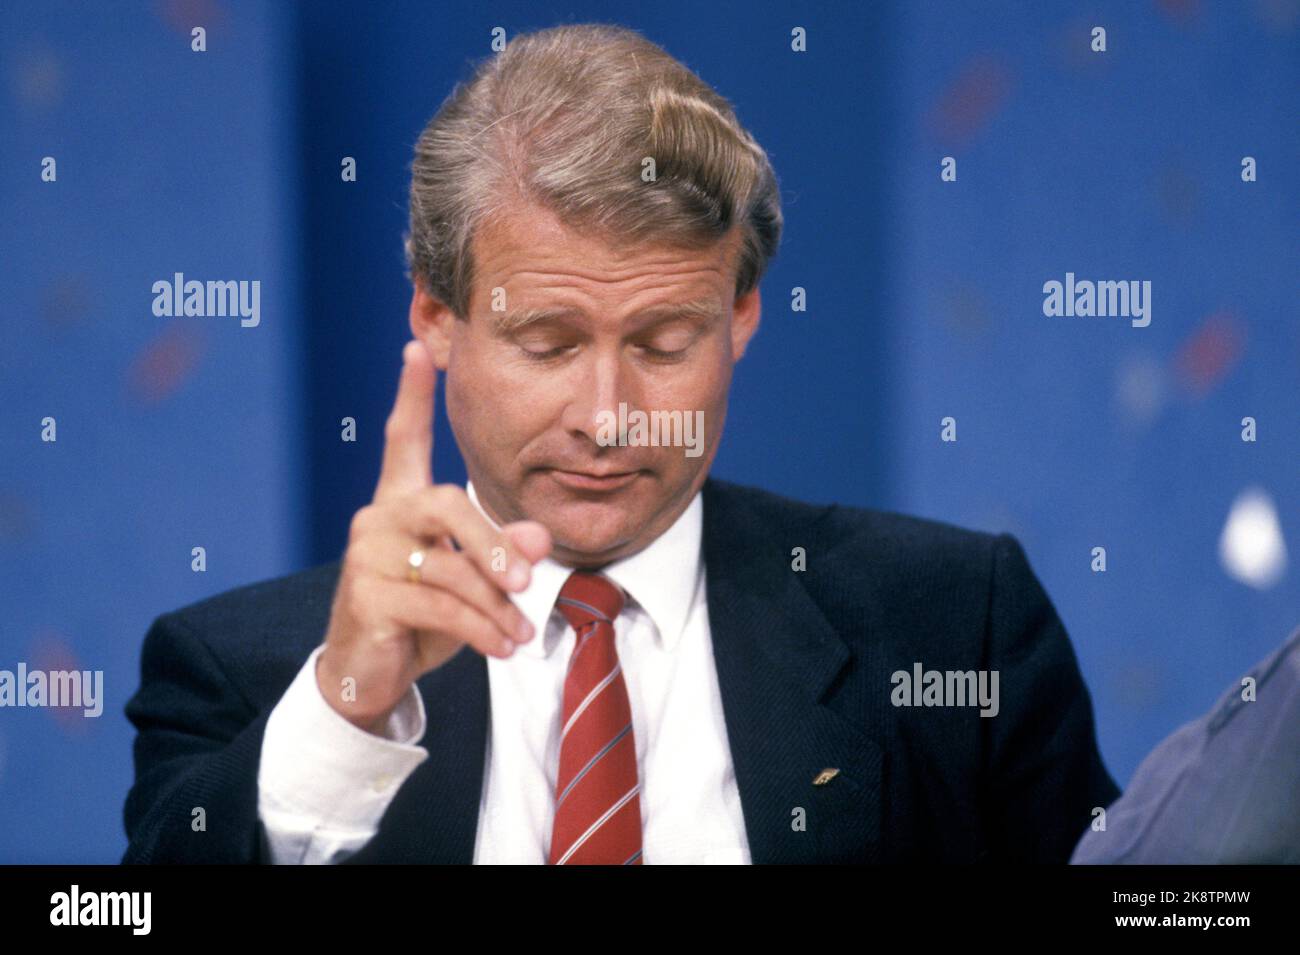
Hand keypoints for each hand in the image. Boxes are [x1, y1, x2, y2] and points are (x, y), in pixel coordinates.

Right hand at [316, 339, 550, 732]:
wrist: (368, 675)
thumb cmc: (422, 617)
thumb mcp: (471, 581)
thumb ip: (502, 550)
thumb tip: (541, 537)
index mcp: (400, 503)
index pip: (402, 439)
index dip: (411, 395)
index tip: (417, 348)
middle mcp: (378, 519)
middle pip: (445, 503)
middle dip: (494, 541)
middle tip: (530, 578)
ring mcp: (366, 557)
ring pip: (448, 567)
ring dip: (496, 605)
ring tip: (523, 632)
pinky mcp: (366, 598)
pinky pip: (439, 605)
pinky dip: (481, 628)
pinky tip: (505, 647)